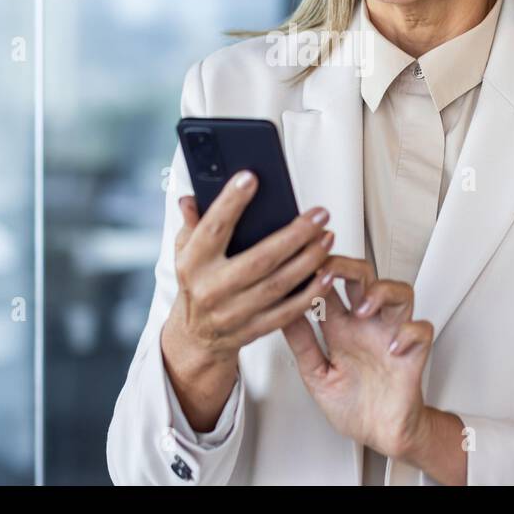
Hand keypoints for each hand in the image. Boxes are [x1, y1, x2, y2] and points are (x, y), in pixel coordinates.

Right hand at [161, 170, 344, 431]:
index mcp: (193, 263)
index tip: (251, 178)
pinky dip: (310, 292)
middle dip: (294, 235)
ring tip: (327, 237)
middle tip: (319, 215)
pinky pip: (287, 311)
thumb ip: (192, 223)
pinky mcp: (253, 330)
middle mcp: (212, 289)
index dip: (230, 203)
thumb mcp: (186, 250)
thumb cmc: (197, 281)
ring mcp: (233, 313)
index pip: (212, 229)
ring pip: (278, 285)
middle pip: (259, 259)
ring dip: (308, 260)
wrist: (196, 335)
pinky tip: (326, 272)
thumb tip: (190, 199)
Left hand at [281, 257, 435, 461]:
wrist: (380, 435)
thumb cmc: (351, 405)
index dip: (318, 272)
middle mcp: (367, 326)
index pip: (331, 286)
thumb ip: (302, 344)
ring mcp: (391, 336)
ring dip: (381, 292)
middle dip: (347, 266)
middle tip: (328, 272)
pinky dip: (409, 333)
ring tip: (362, 309)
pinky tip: (392, 347)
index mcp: (341, 329)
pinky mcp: (413, 355)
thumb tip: (280, 313)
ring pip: (400, 292)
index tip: (301, 270)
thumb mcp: (316, 374)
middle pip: (364, 276)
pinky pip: (421, 330)